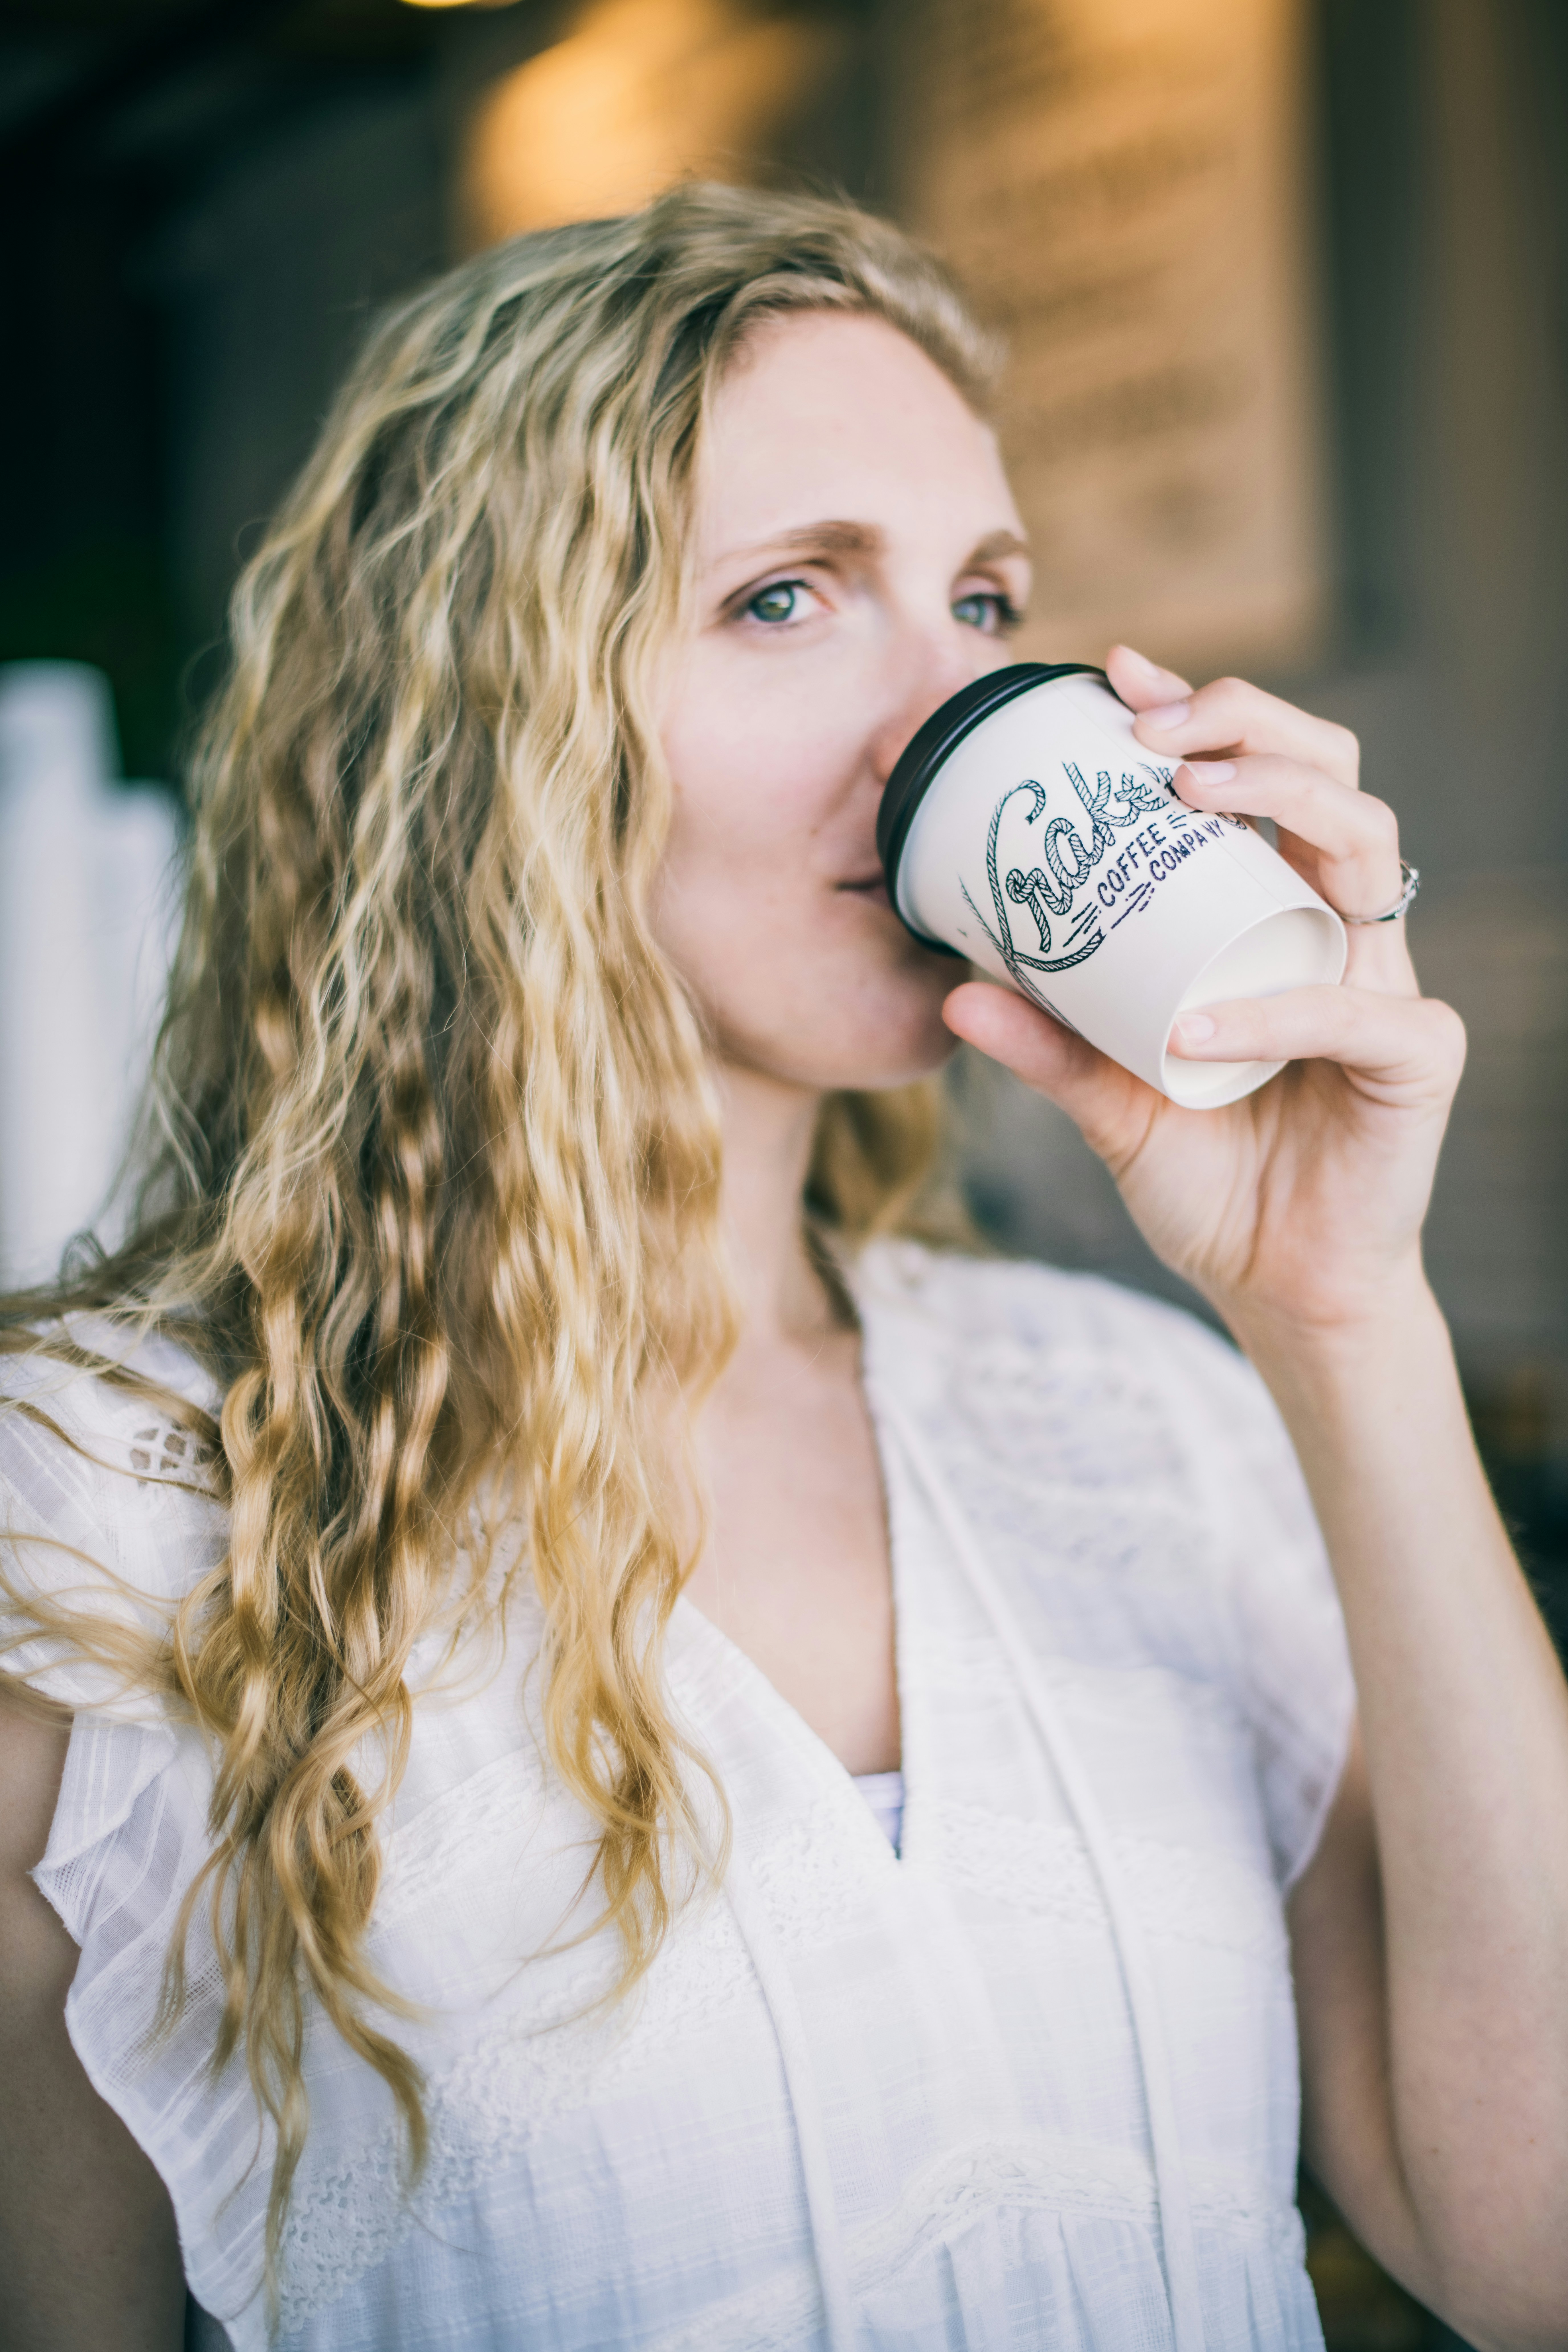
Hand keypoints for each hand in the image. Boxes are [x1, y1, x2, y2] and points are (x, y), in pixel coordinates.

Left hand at [941, 646, 1466, 1337]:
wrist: (1275, 1284)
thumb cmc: (1210, 1177)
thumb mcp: (1107, 1102)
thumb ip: (1045, 1044)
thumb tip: (953, 986)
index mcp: (1275, 917)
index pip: (1261, 777)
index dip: (1203, 711)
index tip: (1116, 676)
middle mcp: (1339, 929)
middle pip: (1331, 773)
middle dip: (1249, 723)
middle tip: (1154, 728)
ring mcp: (1386, 983)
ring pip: (1367, 844)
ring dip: (1279, 803)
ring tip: (1188, 796)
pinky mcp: (1413, 1056)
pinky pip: (1351, 1009)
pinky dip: (1269, 1012)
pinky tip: (1193, 1031)